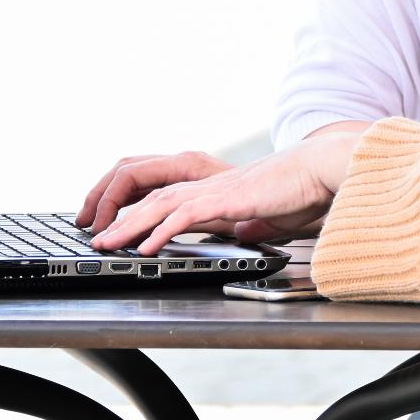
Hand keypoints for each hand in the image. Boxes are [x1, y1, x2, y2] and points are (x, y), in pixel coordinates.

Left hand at [93, 130, 362, 254]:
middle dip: (118, 216)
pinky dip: (161, 232)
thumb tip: (244, 231)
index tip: (116, 229)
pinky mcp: (227, 199)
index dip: (135, 211)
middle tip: (95, 237)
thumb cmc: (303, 191)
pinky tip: (146, 248)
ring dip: (129, 226)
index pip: (162, 194)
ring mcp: (215, 190)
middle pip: (150, 195)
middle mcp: (208, 184)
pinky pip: (184, 216)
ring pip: (158, 204)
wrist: (324, 171)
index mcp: (214, 187)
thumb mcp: (266, 214)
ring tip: (107, 244)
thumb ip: (249, 222)